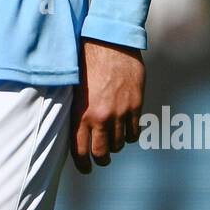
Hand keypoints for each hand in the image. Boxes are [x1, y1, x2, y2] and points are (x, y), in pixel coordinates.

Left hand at [70, 37, 144, 173]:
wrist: (109, 41)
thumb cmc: (86, 61)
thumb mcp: (74, 88)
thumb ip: (77, 111)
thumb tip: (78, 131)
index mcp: (80, 114)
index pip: (80, 150)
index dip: (83, 164)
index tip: (86, 168)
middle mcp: (100, 117)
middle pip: (101, 152)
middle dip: (101, 159)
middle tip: (101, 159)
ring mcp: (120, 113)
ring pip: (119, 144)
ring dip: (115, 145)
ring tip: (113, 142)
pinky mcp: (135, 105)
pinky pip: (134, 132)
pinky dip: (130, 135)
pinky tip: (126, 130)